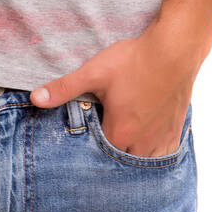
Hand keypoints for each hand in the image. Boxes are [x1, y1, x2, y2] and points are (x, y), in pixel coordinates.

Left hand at [29, 18, 201, 157]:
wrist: (174, 49)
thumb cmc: (134, 60)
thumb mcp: (94, 71)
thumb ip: (65, 87)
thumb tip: (35, 98)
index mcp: (120, 131)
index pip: (99, 155)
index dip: (90, 148)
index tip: (87, 136)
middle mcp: (142, 142)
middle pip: (122, 161)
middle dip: (111, 155)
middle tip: (104, 138)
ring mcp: (162, 137)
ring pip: (145, 162)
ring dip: (134, 157)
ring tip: (124, 144)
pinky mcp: (175, 130)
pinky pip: (166, 155)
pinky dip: (156, 154)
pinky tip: (148, 143)